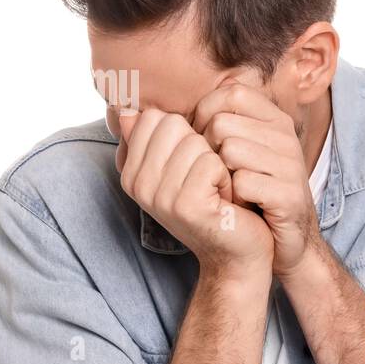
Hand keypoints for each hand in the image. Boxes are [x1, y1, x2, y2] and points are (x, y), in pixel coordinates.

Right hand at [117, 108, 271, 274]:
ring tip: (216, 191)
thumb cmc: (215, 205)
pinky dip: (226, 177)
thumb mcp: (181, 169)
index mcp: (132, 172)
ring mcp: (159, 196)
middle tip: (208, 179)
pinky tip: (225, 200)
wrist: (237, 253)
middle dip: (201, 145)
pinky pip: (210, 162)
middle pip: (172, 125)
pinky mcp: (185, 205)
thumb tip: (128, 110)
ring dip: (216, 163)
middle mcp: (138, 184)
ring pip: (193, 142)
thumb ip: (156, 140)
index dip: (184, 134)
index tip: (192, 166)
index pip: (152, 118)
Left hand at [192, 82, 317, 277]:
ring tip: (230, 191)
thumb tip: (125, 110)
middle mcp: (286, 136)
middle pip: (223, 125)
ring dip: (221, 178)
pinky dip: (234, 198)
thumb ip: (186, 127)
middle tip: (218, 176)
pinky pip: (244, 184)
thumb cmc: (241, 194)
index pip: (230, 94)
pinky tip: (241, 207)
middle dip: (209, 153)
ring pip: (232, 152)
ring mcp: (291, 164)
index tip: (203, 146)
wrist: (273, 244)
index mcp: (272, 119)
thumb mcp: (220, 154)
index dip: (205, 118)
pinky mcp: (290, 194)